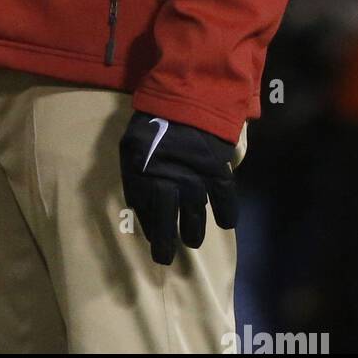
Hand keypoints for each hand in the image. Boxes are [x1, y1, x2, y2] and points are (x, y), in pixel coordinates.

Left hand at [119, 111, 238, 265]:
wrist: (185, 97)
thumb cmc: (154, 123)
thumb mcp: (131, 145)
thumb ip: (133, 174)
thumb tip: (136, 205)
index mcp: (142, 170)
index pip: (143, 208)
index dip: (147, 225)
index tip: (151, 238)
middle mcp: (167, 178)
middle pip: (166, 217)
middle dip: (165, 242)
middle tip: (164, 259)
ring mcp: (193, 175)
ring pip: (193, 212)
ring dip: (192, 230)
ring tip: (192, 241)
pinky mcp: (216, 170)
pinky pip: (224, 198)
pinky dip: (226, 212)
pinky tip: (225, 224)